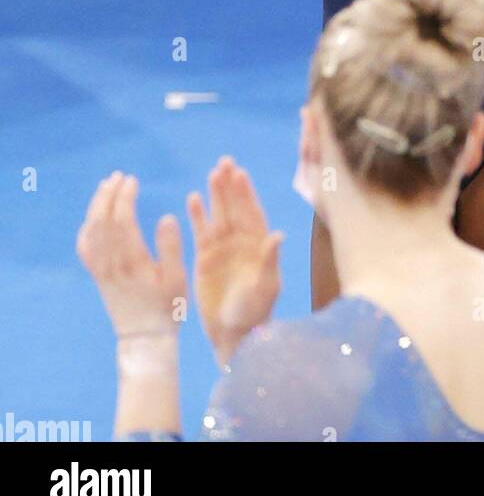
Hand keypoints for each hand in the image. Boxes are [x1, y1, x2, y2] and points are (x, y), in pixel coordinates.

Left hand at [76, 173, 185, 337]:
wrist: (144, 338)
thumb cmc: (167, 308)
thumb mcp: (178, 279)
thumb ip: (171, 247)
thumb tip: (166, 217)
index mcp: (132, 261)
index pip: (122, 219)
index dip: (125, 196)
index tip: (134, 181)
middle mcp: (112, 263)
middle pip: (103, 220)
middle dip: (109, 194)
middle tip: (119, 176)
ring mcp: (101, 270)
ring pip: (91, 231)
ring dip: (97, 206)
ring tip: (106, 187)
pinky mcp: (97, 276)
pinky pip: (84, 248)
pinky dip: (86, 228)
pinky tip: (93, 218)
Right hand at [187, 157, 283, 366]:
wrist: (233, 333)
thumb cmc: (256, 311)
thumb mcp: (266, 286)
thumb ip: (270, 260)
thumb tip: (278, 235)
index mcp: (259, 244)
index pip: (252, 212)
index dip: (247, 193)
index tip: (240, 173)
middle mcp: (241, 241)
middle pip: (235, 207)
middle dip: (230, 186)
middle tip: (224, 162)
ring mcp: (223, 247)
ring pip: (218, 214)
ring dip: (215, 194)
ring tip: (212, 173)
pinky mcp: (205, 257)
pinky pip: (201, 230)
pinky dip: (197, 215)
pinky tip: (193, 198)